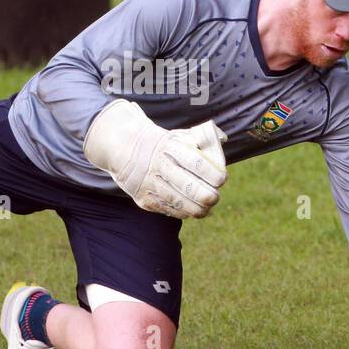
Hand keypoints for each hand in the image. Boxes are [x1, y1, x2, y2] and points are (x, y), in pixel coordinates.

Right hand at [84, 100, 227, 218]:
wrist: (125, 148)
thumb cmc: (162, 143)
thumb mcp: (179, 135)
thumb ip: (202, 138)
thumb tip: (223, 139)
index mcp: (171, 147)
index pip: (196, 162)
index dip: (213, 174)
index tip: (222, 178)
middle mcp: (159, 165)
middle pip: (188, 186)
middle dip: (207, 195)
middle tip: (215, 197)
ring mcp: (150, 184)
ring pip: (178, 202)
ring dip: (197, 208)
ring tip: (206, 208)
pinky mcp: (143, 199)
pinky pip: (167, 210)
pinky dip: (182, 212)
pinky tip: (191, 210)